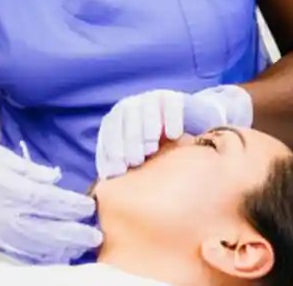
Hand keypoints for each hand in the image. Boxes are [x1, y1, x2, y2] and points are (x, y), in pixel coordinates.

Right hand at [0, 140, 100, 263]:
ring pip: (31, 246)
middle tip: (95, 234)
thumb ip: (25, 167)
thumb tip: (53, 177)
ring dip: (60, 249)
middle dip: (71, 234)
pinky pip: (17, 253)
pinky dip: (40, 257)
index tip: (87, 206)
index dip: (67, 205)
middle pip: (41, 229)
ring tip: (81, 246)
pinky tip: (57, 256)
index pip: (41, 199)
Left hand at [95, 85, 253, 178]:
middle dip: (127, 141)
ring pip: (144, 108)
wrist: (188, 127)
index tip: (116, 171)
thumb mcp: (140, 160)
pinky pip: (170, 103)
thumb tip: (104, 194)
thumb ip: (124, 170)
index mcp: (117, 120)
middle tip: (135, 161)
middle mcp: (130, 106)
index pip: (109, 132)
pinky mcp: (172, 97)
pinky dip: (172, 118)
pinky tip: (175, 135)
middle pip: (123, 119)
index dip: (111, 150)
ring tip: (152, 149)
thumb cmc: (158, 150)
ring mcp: (150, 99)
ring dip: (146, 128)